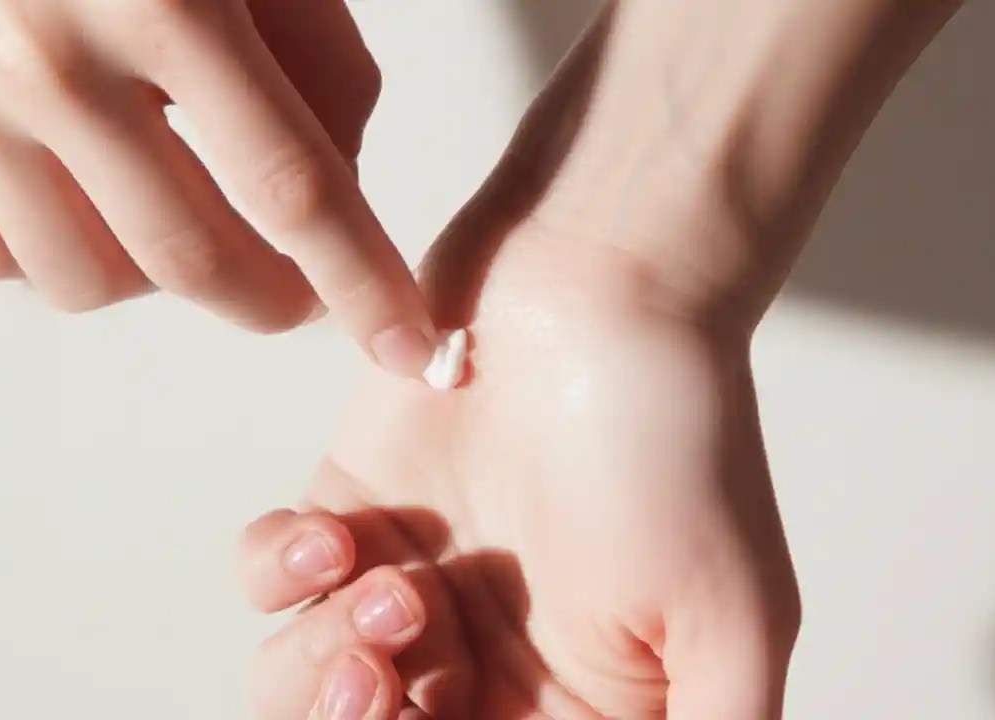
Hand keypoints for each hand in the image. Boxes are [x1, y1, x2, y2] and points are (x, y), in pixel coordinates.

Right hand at [0, 0, 436, 374]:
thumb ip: (320, 66)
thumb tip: (342, 188)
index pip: (292, 189)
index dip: (361, 284)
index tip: (405, 346)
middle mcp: (44, 59)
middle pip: (190, 261)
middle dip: (273, 301)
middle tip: (301, 293)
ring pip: (89, 282)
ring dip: (162, 278)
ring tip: (183, 216)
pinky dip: (57, 256)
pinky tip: (91, 205)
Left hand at [237, 194, 800, 719]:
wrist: (605, 283)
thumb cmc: (674, 442)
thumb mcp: (723, 627)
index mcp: (569, 708)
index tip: (428, 714)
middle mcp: (482, 661)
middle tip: (383, 673)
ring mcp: (410, 586)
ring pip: (304, 685)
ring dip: (323, 658)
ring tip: (397, 584)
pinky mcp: (352, 510)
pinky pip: (271, 582)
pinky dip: (282, 573)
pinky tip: (337, 536)